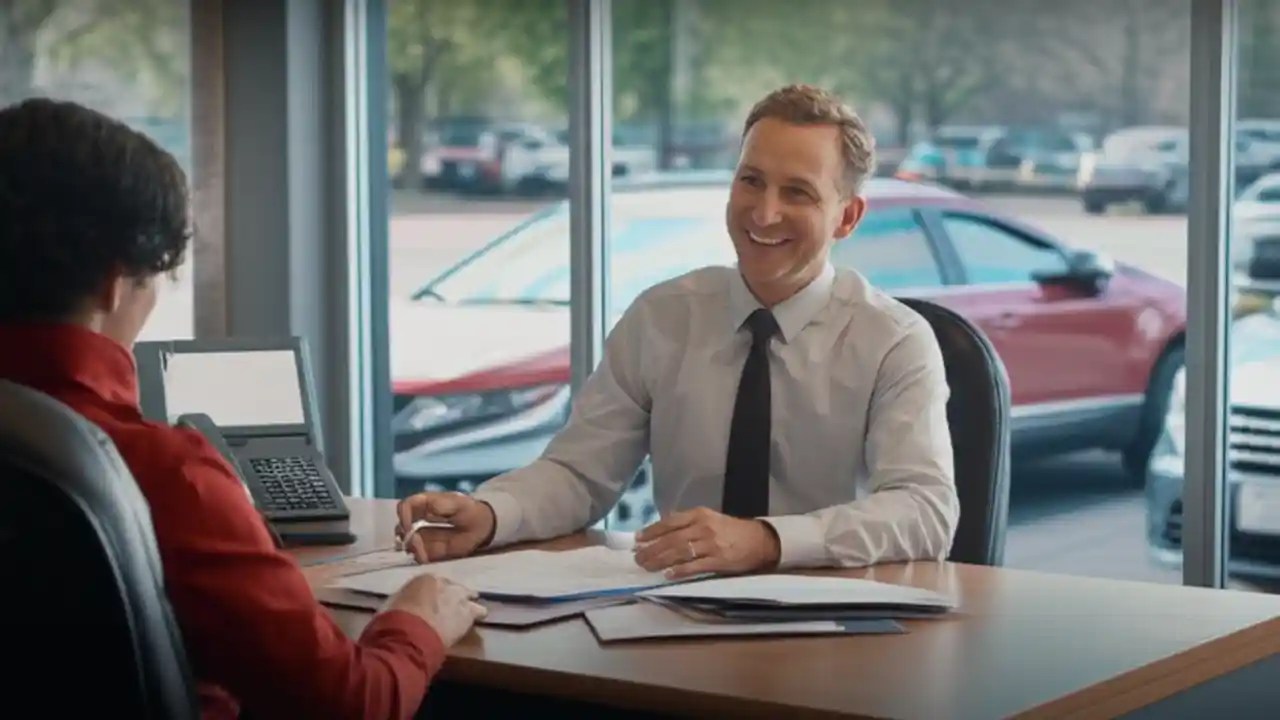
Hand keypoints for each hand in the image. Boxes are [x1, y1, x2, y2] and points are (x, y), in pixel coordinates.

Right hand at [382, 574, 486, 645]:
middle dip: (454, 595)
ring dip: (469, 603)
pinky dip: (477, 616)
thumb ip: (404, 600)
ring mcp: (459, 598)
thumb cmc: (393, 619)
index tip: (432, 600)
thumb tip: (404, 604)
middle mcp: (445, 584)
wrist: (409, 634)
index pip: (433, 581)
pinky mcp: (469, 615)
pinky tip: (479, 620)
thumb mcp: (393, 604)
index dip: (434, 592)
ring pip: (471, 596)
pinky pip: (479, 612)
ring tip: (471, 612)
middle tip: (451, 606)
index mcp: (425, 579)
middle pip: (454, 586)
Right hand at [396, 491, 495, 562]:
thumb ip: (438, 505)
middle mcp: (419, 520)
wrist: (483, 526)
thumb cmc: (469, 510)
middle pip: (401, 527)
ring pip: (407, 542)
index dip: (403, 516)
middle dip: (404, 535)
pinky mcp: (429, 550)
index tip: (408, 527)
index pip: (405, 507)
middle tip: (414, 543)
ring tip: (421, 553)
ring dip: (411, 548)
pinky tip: (425, 558)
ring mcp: (423, 536)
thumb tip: (422, 511)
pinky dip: (419, 557)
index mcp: (424, 504)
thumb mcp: (455, 503)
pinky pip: (419, 555)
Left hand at [633, 507, 781, 578]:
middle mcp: (703, 527)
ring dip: (660, 560)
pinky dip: (679, 571)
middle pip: (671, 539)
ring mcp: (710, 544)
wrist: (759, 540)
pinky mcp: (718, 561)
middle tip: (637, 558)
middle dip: (652, 549)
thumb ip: (688, 524)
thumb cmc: (730, 530)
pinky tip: (667, 575)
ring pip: (679, 552)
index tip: (637, 539)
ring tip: (647, 566)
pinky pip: (694, 566)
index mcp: (699, 514)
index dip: (652, 531)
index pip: (670, 522)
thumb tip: (661, 534)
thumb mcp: (709, 519)